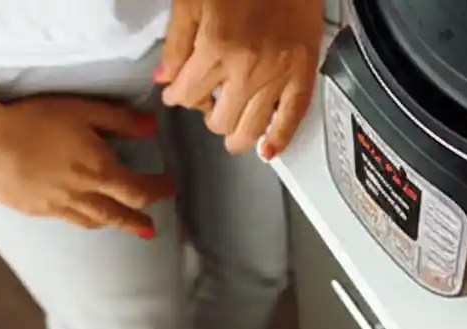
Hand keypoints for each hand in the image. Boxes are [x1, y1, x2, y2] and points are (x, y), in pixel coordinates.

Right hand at [0, 97, 174, 236]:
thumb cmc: (33, 120)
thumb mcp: (81, 110)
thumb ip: (119, 120)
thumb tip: (152, 128)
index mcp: (99, 170)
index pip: (140, 191)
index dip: (158, 191)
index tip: (169, 188)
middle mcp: (84, 194)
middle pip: (119, 215)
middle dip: (139, 221)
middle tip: (152, 229)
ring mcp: (59, 206)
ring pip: (94, 222)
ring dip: (114, 225)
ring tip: (123, 226)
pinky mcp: (38, 210)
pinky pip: (69, 219)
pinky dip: (85, 220)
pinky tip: (83, 215)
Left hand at [156, 0, 322, 158]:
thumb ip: (177, 40)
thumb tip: (164, 78)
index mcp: (217, 47)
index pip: (187, 95)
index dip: (177, 97)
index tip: (177, 93)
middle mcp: (247, 68)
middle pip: (217, 119)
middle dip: (206, 113)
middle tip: (206, 102)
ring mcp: (277, 75)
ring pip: (250, 129)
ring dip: (234, 135)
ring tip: (229, 130)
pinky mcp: (302, 74)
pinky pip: (291, 118)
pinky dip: (278, 139)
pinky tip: (267, 149)